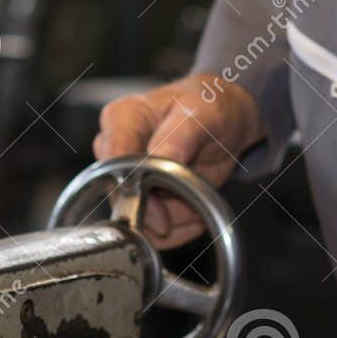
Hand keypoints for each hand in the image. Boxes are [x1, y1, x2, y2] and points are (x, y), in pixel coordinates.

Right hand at [92, 75, 264, 247]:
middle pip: (122, 198)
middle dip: (165, 208)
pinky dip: (180, 228)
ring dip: (176, 219)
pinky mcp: (139, 198)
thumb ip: (179, 136)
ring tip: (200, 197)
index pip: (112, 162)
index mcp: (122, 118)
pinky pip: (152, 232)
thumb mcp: (203, 114)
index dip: (135, 189)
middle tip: (195, 193)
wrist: (224, 122)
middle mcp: (116, 148)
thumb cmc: (208, 105)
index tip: (162, 207)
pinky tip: (196, 210)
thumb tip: (158, 160)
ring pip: (139, 221)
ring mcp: (126, 177)